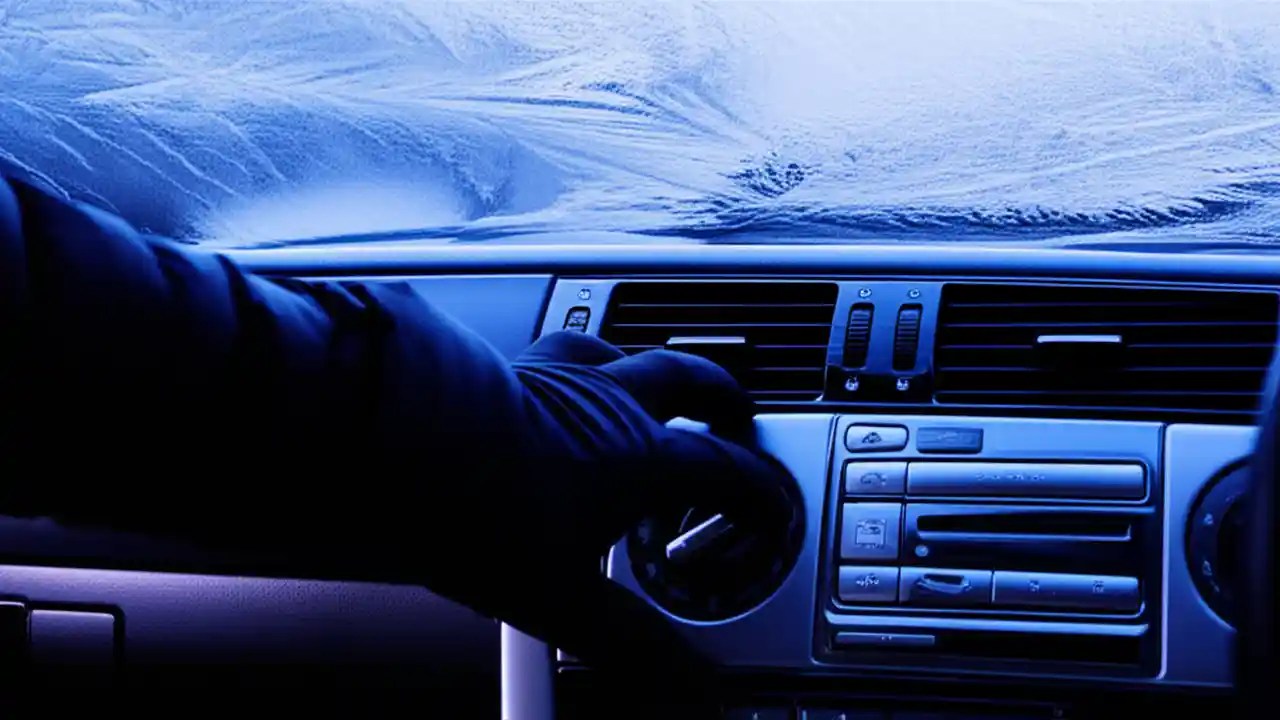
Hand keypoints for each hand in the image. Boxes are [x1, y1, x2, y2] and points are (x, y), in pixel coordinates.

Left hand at [467, 331, 798, 680]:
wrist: (399, 440)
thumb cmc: (477, 508)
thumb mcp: (561, 599)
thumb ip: (631, 643)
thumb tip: (689, 686)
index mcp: (639, 455)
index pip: (726, 469)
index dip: (760, 490)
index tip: (772, 508)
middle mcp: (608, 402)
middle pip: (688, 379)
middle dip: (721, 394)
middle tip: (734, 410)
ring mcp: (557, 375)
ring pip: (622, 351)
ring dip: (646, 367)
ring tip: (649, 382)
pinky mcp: (507, 363)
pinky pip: (559, 348)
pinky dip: (576, 362)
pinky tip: (555, 379)